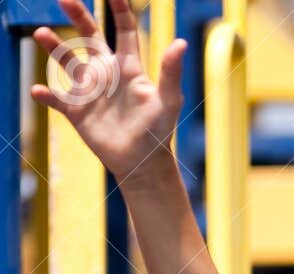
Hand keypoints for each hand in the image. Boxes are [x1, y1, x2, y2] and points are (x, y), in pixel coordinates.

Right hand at [31, 0, 186, 181]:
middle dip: (77, 15)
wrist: (143, 164)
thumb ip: (170, 72)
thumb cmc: (158, 132)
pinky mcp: (78, 112)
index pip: (124, 29)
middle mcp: (106, 72)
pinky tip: (38, 91)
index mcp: (128, 66)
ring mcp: (90, 90)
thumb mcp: (167, 100)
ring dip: (54, 47)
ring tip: (42, 34)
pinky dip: (47, 95)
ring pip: (67, 61)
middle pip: (89, 35)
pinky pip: (57, 99)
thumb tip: (181, 43)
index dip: (119, 8)